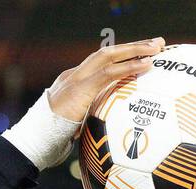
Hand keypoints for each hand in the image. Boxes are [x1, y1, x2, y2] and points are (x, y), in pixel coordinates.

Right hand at [46, 37, 165, 128]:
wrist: (37, 137)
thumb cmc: (55, 139)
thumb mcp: (77, 127)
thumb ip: (92, 124)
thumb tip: (110, 137)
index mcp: (76, 83)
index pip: (102, 64)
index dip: (123, 57)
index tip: (143, 55)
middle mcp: (76, 75)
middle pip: (108, 53)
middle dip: (133, 46)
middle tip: (157, 42)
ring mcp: (77, 79)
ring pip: (109, 56)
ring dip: (134, 50)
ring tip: (156, 47)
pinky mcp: (80, 88)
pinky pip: (108, 73)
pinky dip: (129, 67)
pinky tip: (146, 65)